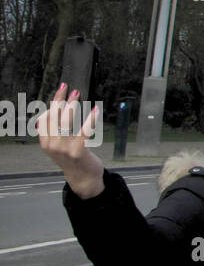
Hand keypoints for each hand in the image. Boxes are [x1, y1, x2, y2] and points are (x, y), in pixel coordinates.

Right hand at [35, 83, 104, 198]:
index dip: (53, 102)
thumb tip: (52, 109)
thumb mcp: (57, 144)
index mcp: (45, 142)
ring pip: (66, 123)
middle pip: (54, 118)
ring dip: (71, 106)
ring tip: (77, 94)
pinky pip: (84, 131)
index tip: (61, 89)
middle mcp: (51, 145)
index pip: (46, 117)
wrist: (82, 177)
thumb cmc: (72, 156)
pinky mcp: (78, 152)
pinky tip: (95, 110)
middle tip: (70, 88)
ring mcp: (64, 149)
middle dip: (61, 100)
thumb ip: (53, 130)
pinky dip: (90, 119)